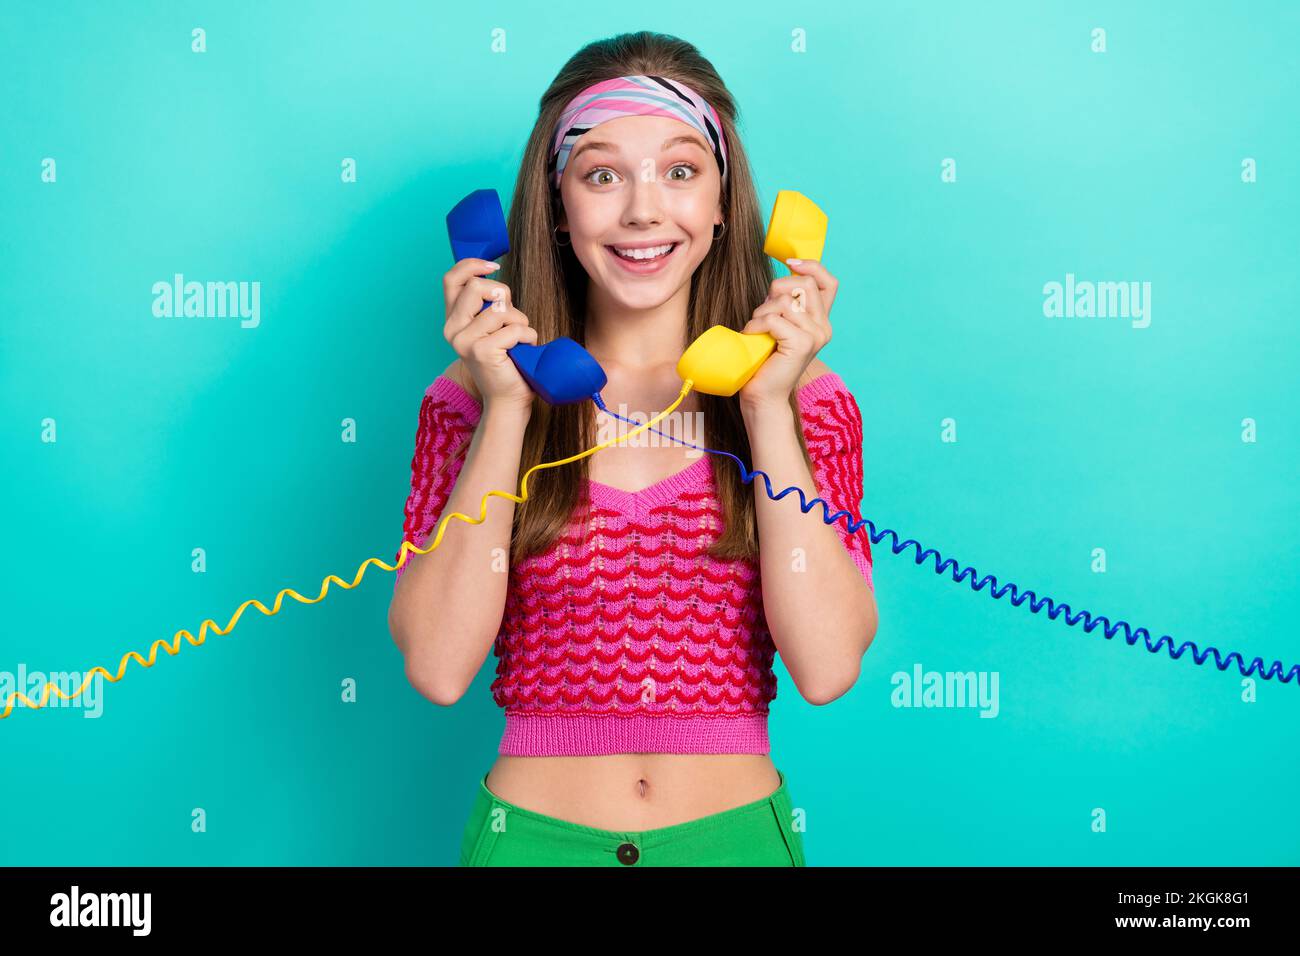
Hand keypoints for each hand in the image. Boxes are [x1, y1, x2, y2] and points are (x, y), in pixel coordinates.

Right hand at [442, 258, 537, 415]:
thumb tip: (493, 276)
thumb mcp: (492, 327)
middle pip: (477, 287)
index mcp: (453, 321)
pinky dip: (528, 336)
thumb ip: (486, 305)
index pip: (451, 279)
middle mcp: (452, 330)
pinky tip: (524, 351)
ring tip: (520, 340)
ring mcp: (464, 341)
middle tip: (512, 318)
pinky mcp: (482, 351)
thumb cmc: (506, 362)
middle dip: (504, 296)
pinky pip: (515, 329)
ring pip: (500, 309)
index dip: (471, 265)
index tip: (493, 267)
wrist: (508, 400)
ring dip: (520, 321)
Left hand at [738, 259, 836, 409]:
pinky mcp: (803, 344)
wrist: (763, 395)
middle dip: (775, 290)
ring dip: (761, 313)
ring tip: (755, 331)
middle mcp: (824, 327)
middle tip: (762, 313)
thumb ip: (786, 302)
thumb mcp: (778, 323)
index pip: (828, 282)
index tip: (789, 263)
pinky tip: (752, 337)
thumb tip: (784, 272)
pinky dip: (756, 325)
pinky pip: (774, 319)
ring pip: (785, 302)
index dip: (811, 266)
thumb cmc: (765, 359)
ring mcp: (816, 336)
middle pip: (803, 284)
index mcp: (821, 321)